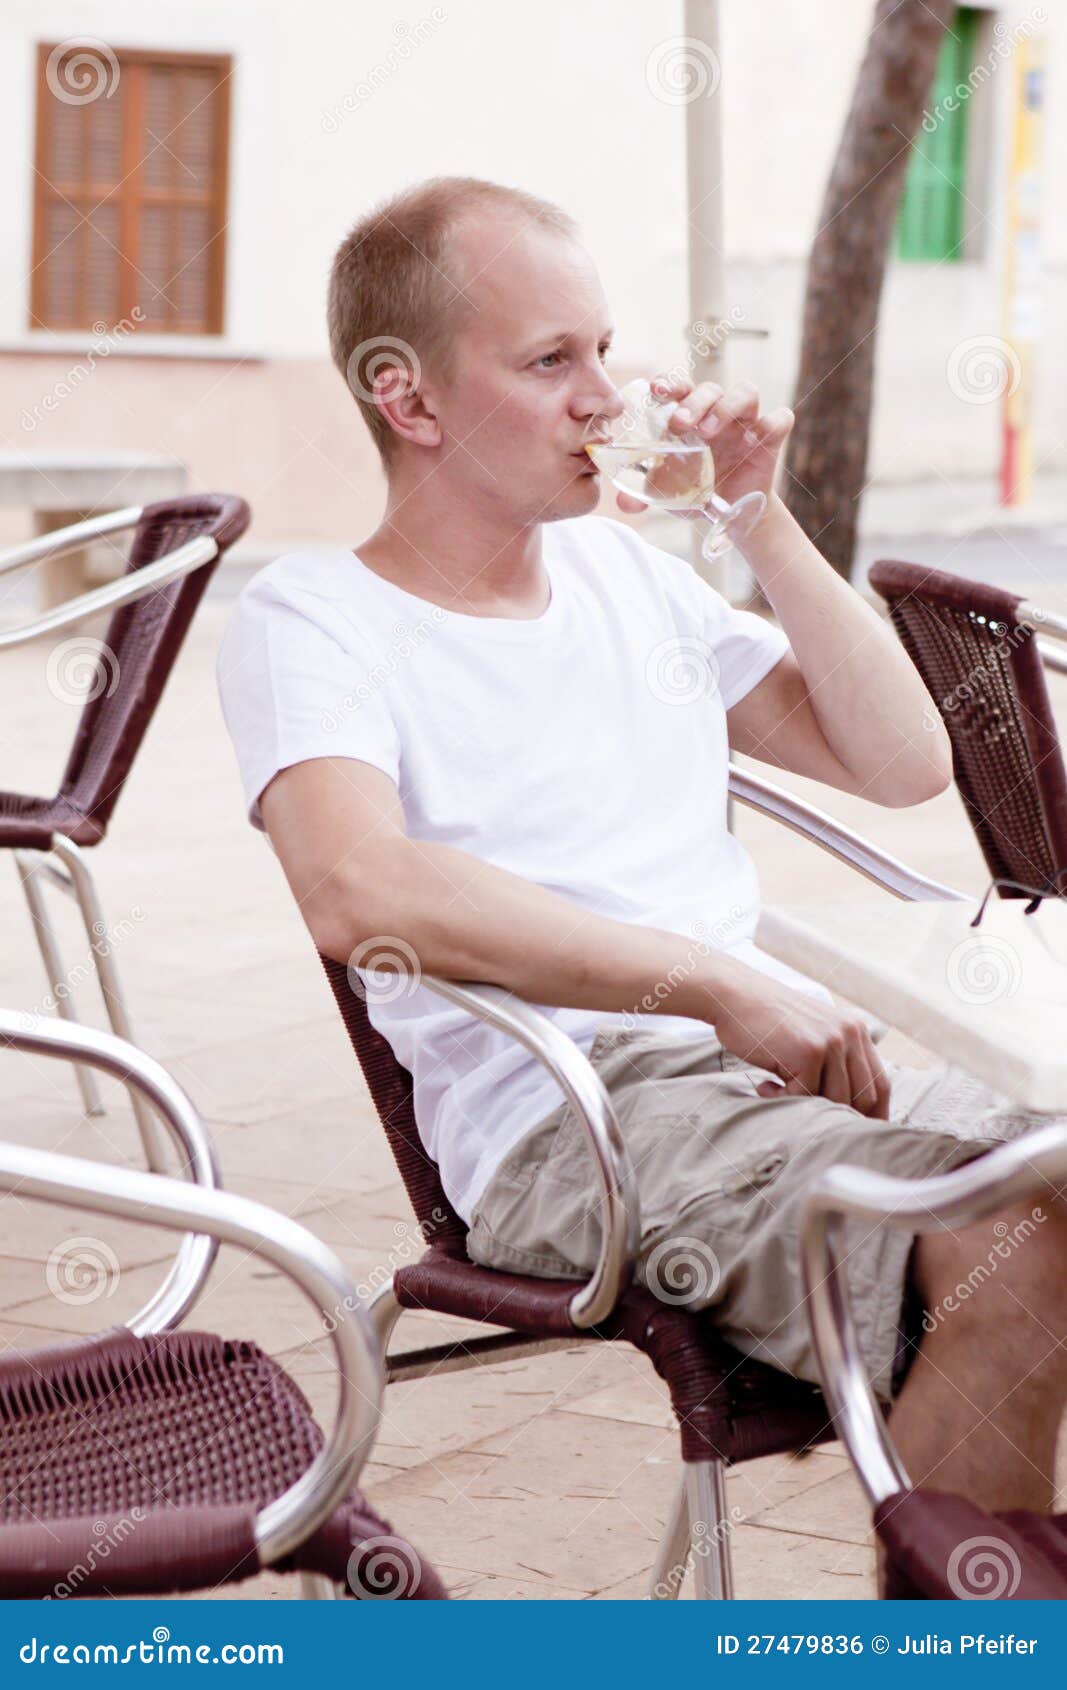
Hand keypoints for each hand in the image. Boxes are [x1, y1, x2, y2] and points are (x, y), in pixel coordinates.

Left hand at [615, 376, 793, 515]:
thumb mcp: (667, 493)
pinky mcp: (770, 439)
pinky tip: (757, 438)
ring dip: (725, 407)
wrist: (731, 516)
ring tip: (708, 433)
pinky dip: (772, 423)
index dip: (670, 381)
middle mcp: (718, 413)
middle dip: (693, 401)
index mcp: (691, 416)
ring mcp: (746, 423)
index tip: (655, 389)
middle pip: (711, 388)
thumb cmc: (697, 490)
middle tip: (678, 425)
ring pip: (746, 392)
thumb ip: (643, 493)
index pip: (681, 386)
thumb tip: (622, 503)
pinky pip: (780, 418)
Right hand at [712, 975, 889, 1119]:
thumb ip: (837, 1060)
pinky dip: (782, 1099)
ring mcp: (832, 1042)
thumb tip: (853, 1109)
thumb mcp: (813, 1034)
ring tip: (776, 1091)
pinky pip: (805, 1096)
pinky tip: (764, 1085)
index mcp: (856, 1031)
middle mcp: (850, 1034)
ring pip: (836, 1100)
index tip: (854, 1133)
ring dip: (805, 1105)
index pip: (880, 1084)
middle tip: (805, 1113)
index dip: (874, 1114)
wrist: (734, 996)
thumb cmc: (768, 1022)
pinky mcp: (810, 1052)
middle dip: (838, 1115)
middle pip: (863, 1097)